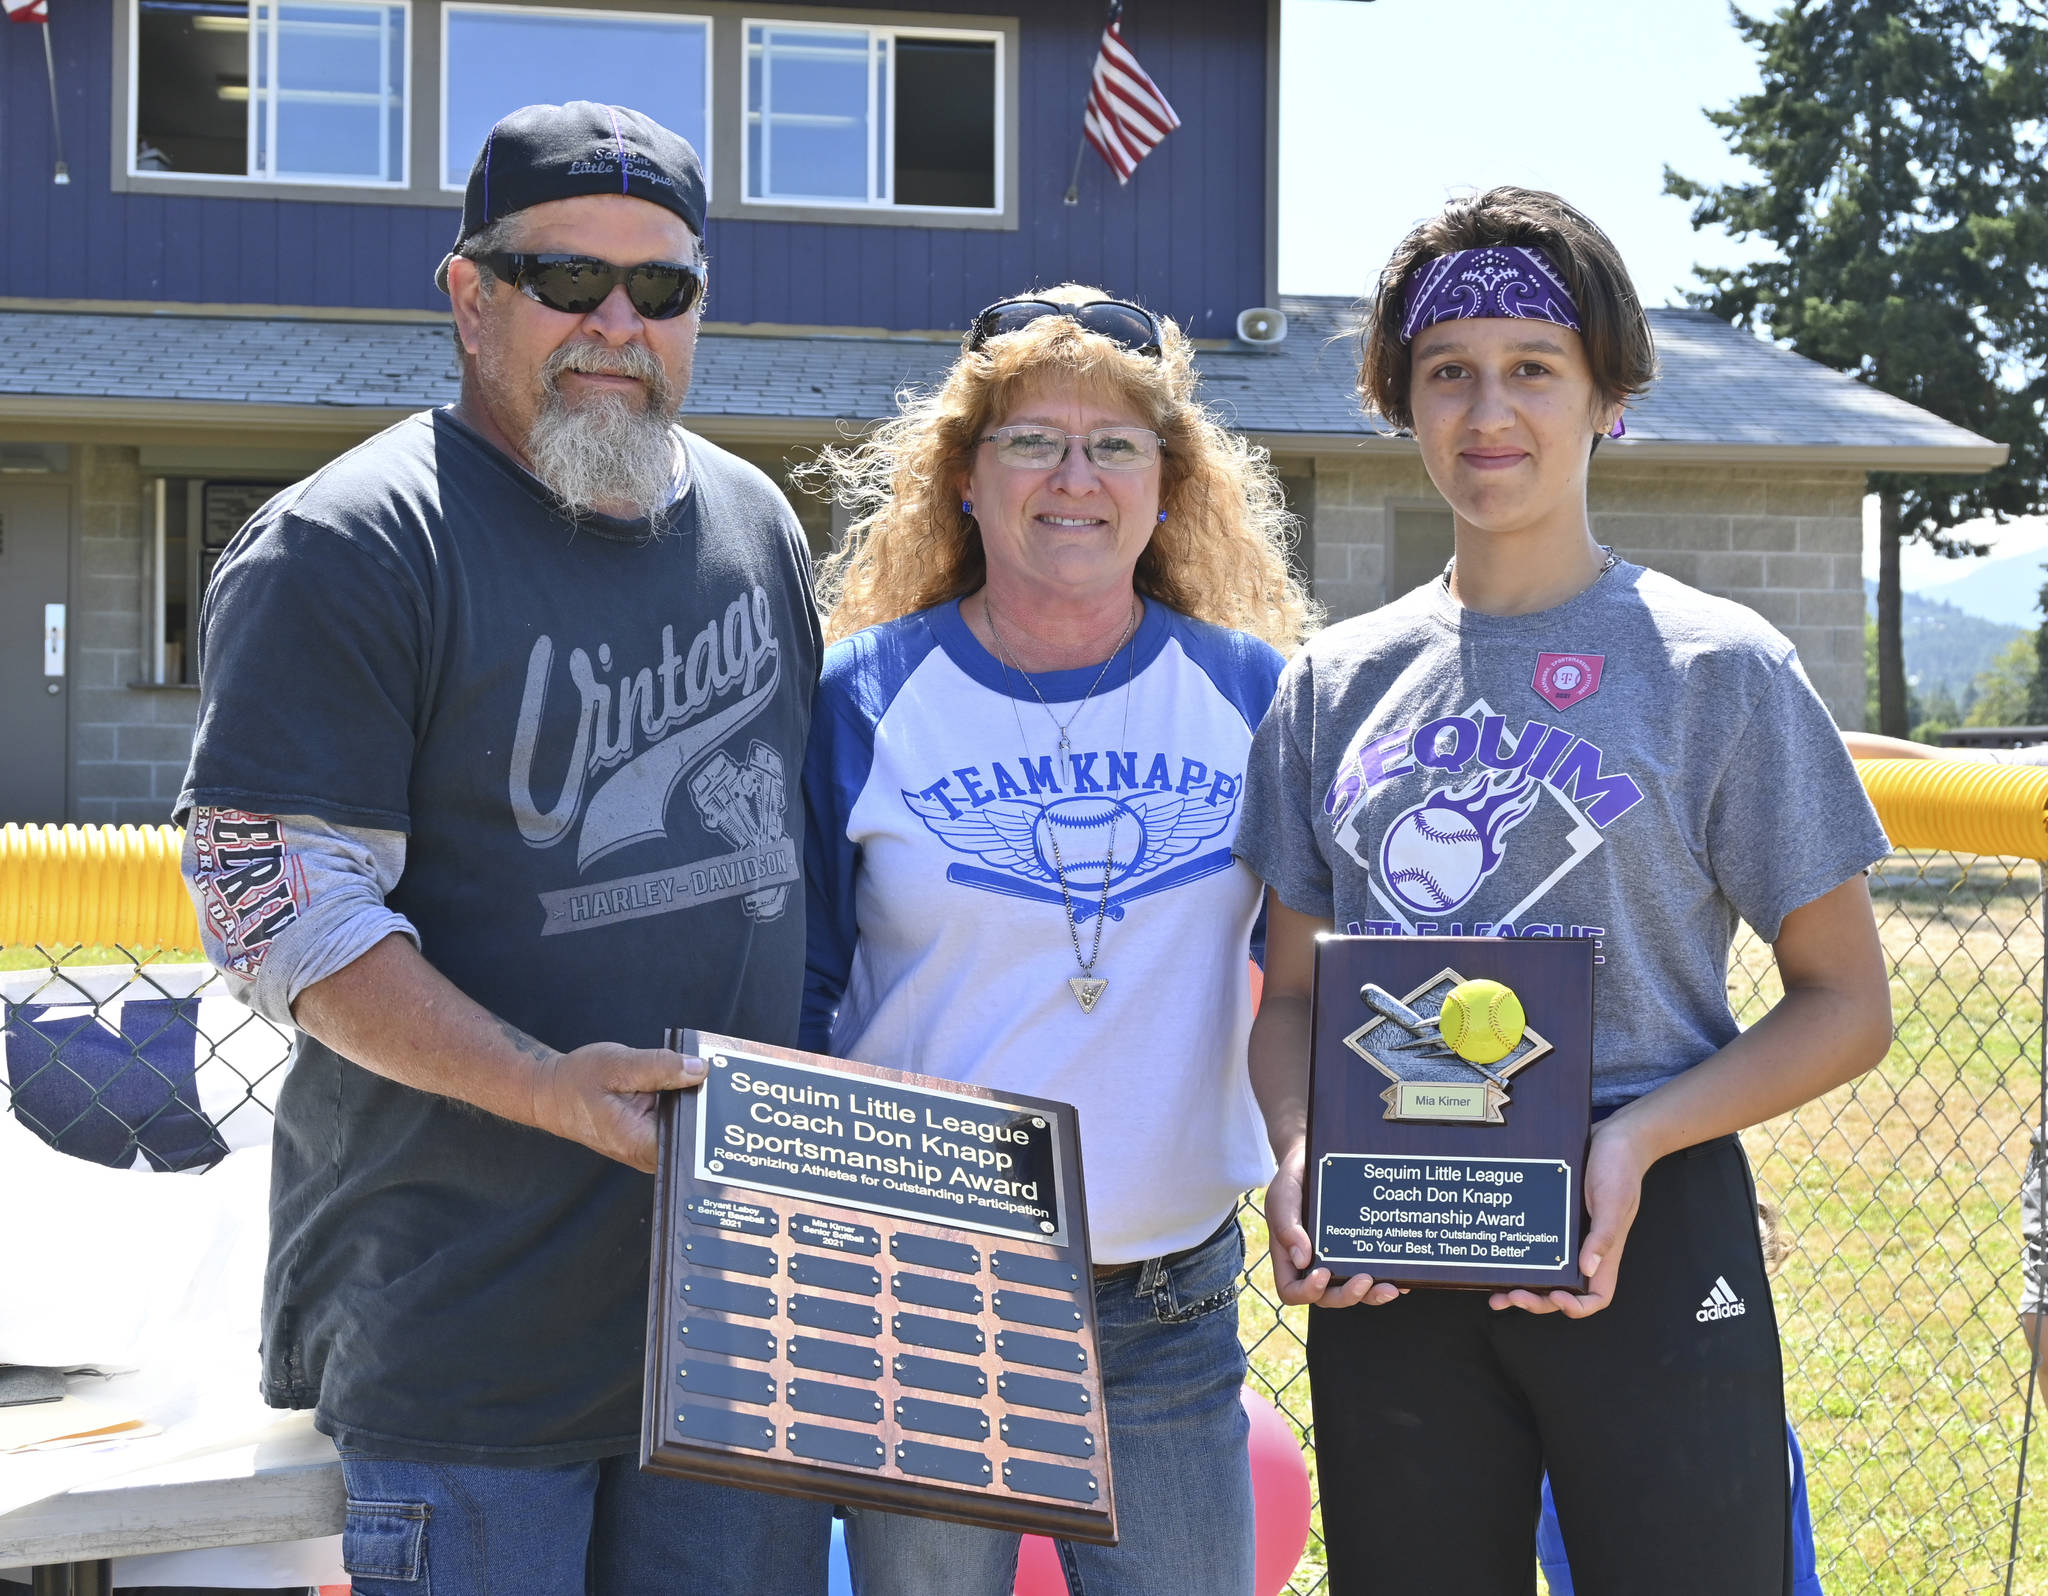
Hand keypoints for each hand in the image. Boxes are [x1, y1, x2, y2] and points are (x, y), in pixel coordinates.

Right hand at [531, 1042, 706, 1170]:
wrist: (552, 1093)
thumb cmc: (576, 1082)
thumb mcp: (618, 1065)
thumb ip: (660, 1067)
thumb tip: (700, 1069)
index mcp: (640, 1143)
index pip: (693, 1141)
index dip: (710, 1115)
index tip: (724, 1090)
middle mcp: (648, 1152)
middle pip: (694, 1132)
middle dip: (705, 1102)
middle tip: (719, 1072)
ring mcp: (650, 1145)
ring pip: (687, 1123)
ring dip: (693, 1097)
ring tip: (702, 1071)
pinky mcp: (651, 1133)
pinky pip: (676, 1115)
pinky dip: (680, 1096)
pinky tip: (682, 1076)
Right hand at [1266, 1142, 1401, 1308]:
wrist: (1314, 1159)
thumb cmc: (1293, 1179)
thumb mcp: (1283, 1196)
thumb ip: (1287, 1226)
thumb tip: (1303, 1260)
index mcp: (1289, 1257)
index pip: (1293, 1292)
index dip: (1308, 1291)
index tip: (1323, 1273)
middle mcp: (1314, 1265)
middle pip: (1328, 1297)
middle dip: (1348, 1295)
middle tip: (1364, 1280)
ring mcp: (1338, 1259)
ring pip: (1353, 1290)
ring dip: (1372, 1295)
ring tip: (1390, 1288)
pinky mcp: (1358, 1250)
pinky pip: (1373, 1272)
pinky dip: (1388, 1278)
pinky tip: (1402, 1278)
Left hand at [1489, 1116, 1652, 1316]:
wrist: (1615, 1134)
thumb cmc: (1620, 1167)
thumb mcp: (1613, 1200)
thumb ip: (1603, 1236)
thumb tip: (1588, 1270)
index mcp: (1606, 1251)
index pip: (1596, 1297)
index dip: (1577, 1307)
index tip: (1555, 1298)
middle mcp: (1585, 1248)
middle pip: (1562, 1290)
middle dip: (1537, 1301)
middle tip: (1509, 1298)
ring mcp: (1569, 1234)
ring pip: (1545, 1271)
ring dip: (1523, 1285)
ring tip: (1496, 1293)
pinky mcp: (1555, 1217)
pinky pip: (1536, 1243)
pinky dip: (1518, 1254)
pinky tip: (1498, 1255)